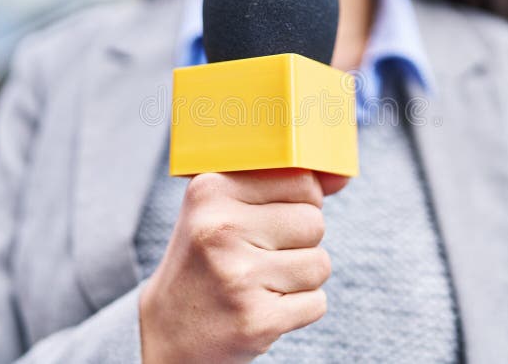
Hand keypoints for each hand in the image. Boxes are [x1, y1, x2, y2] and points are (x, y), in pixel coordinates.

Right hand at [139, 168, 347, 362]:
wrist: (166, 331)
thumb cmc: (206, 259)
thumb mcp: (221, 208)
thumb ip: (278, 185)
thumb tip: (341, 176)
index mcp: (211, 191)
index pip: (302, 181)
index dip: (299, 203)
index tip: (268, 221)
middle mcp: (221, 229)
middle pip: (315, 222)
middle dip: (300, 243)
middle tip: (259, 257)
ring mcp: (238, 276)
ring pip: (321, 264)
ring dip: (300, 278)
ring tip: (259, 283)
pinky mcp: (257, 320)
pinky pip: (317, 303)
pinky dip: (298, 310)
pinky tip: (261, 307)